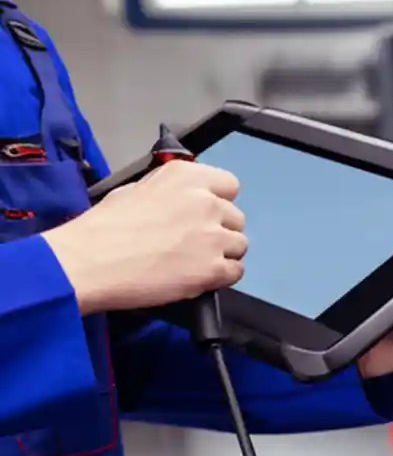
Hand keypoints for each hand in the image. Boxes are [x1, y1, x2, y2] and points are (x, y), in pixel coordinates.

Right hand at [43, 161, 246, 314]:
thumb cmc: (104, 227)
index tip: (202, 215)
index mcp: (188, 177)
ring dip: (222, 254)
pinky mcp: (213, 268)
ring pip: (240, 245)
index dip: (218, 202)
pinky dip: (221, 277)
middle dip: (219, 230)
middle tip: (192, 243)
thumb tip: (183, 201)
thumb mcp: (136, 190)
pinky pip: (236, 271)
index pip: (229, 185)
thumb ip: (171, 192)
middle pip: (236, 218)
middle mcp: (207, 201)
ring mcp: (213, 236)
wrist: (88, 262)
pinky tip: (198, 278)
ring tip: (193, 263)